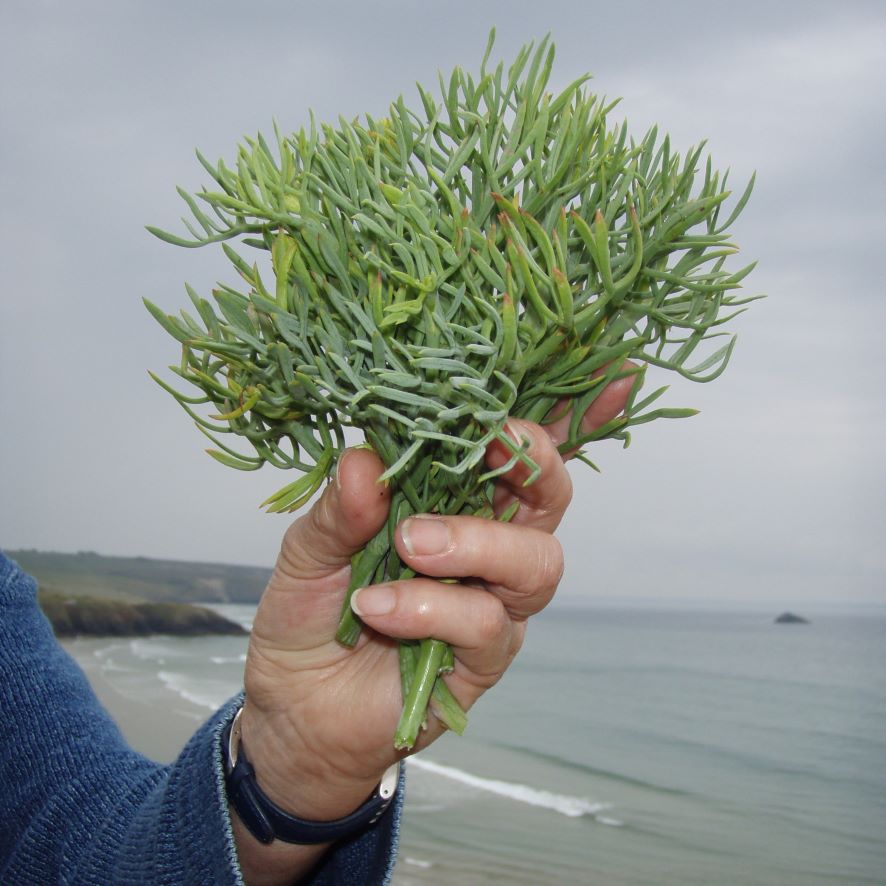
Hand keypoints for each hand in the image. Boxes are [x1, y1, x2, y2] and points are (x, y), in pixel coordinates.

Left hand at [233, 372, 633, 881]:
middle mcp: (487, 545)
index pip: (516, 449)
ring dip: (477, 541)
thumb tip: (368, 458)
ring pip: (537, 561)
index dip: (567, 410)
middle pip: (552, 494)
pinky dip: (432, 608)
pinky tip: (377, 606)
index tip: (609, 368)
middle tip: (492, 441)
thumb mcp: (307, 548)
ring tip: (411, 543)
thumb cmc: (309, 615)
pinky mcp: (484, 659)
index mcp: (452, 500)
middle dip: (536, 460)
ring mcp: (493, 602)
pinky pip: (489, 625)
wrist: (296, 707)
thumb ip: (338, 507)